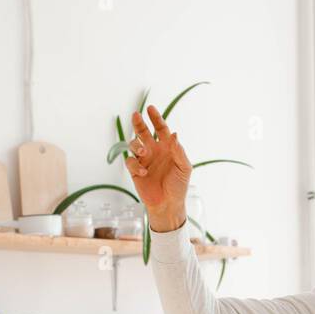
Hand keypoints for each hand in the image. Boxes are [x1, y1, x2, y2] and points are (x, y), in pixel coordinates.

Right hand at [126, 104, 190, 232]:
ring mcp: (144, 160)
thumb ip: (179, 151)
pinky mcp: (135, 171)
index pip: (160, 129)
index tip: (150, 108)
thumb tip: (174, 134)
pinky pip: (130, 162)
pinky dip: (135, 165)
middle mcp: (154, 151)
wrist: (169, 205)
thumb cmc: (178, 186)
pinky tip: (144, 173)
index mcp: (167, 147)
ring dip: (136, 145)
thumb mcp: (184, 168)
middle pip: (143, 132)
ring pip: (133, 144)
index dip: (156, 118)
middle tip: (136, 115)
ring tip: (143, 153)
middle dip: (138, 123)